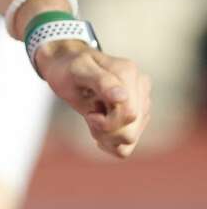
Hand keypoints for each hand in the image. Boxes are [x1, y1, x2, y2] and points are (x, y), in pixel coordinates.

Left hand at [35, 40, 150, 158]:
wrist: (67, 65)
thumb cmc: (69, 67)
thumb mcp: (77, 71)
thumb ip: (101, 82)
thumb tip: (122, 97)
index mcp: (127, 72)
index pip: (128, 114)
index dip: (104, 121)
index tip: (89, 112)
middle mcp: (140, 86)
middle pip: (130, 131)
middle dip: (105, 130)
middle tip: (89, 115)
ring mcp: (142, 101)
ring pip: (130, 138)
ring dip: (105, 134)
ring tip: (93, 116)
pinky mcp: (139, 113)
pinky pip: (128, 143)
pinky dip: (110, 140)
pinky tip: (99, 125)